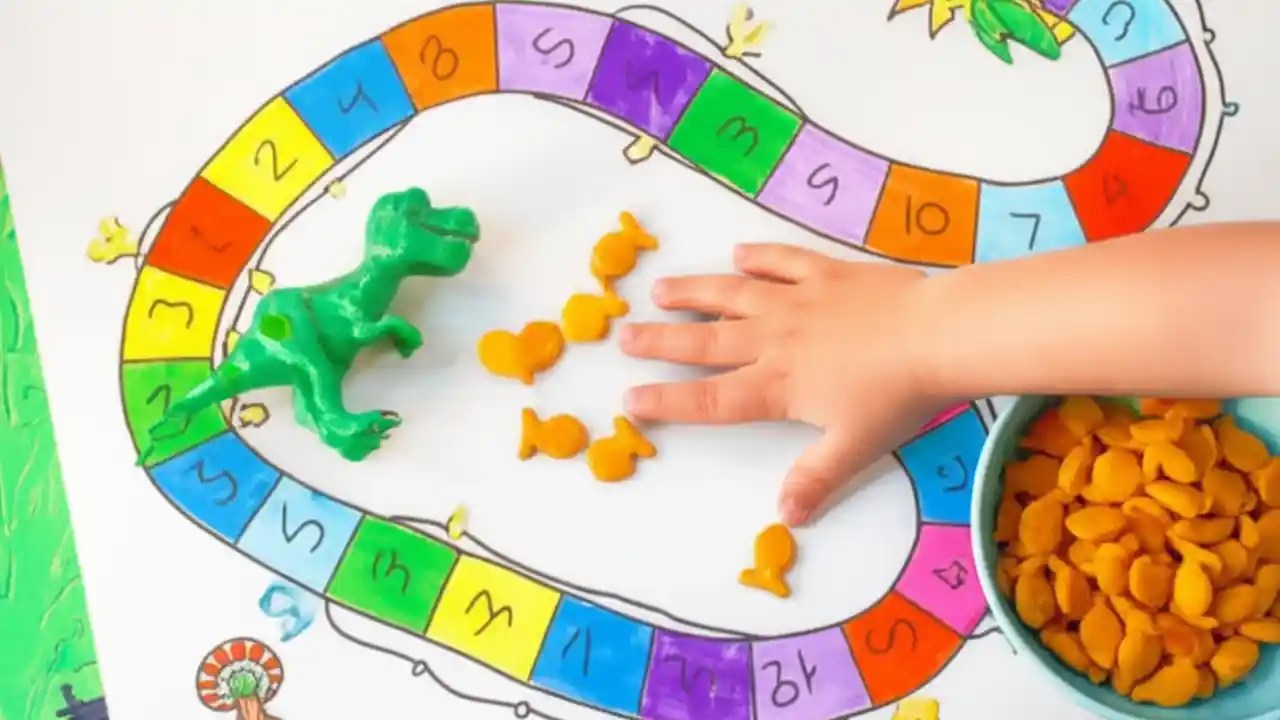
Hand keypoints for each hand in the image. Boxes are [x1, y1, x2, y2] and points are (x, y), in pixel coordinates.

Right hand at [620, 243, 954, 526]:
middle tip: (625, 335)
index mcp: (778, 386)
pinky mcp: (827, 275)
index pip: (711, 399)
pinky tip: (739, 253)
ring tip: (661, 289)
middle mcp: (776, 340)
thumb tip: (786, 516)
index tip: (631, 398)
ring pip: (734, 295)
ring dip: (695, 292)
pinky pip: (783, 262)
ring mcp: (798, 301)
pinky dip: (759, 257)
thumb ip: (815, 478)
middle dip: (663, 341)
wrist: (938, 334)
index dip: (669, 400)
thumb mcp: (856, 448)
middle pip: (708, 341)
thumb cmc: (898, 396)